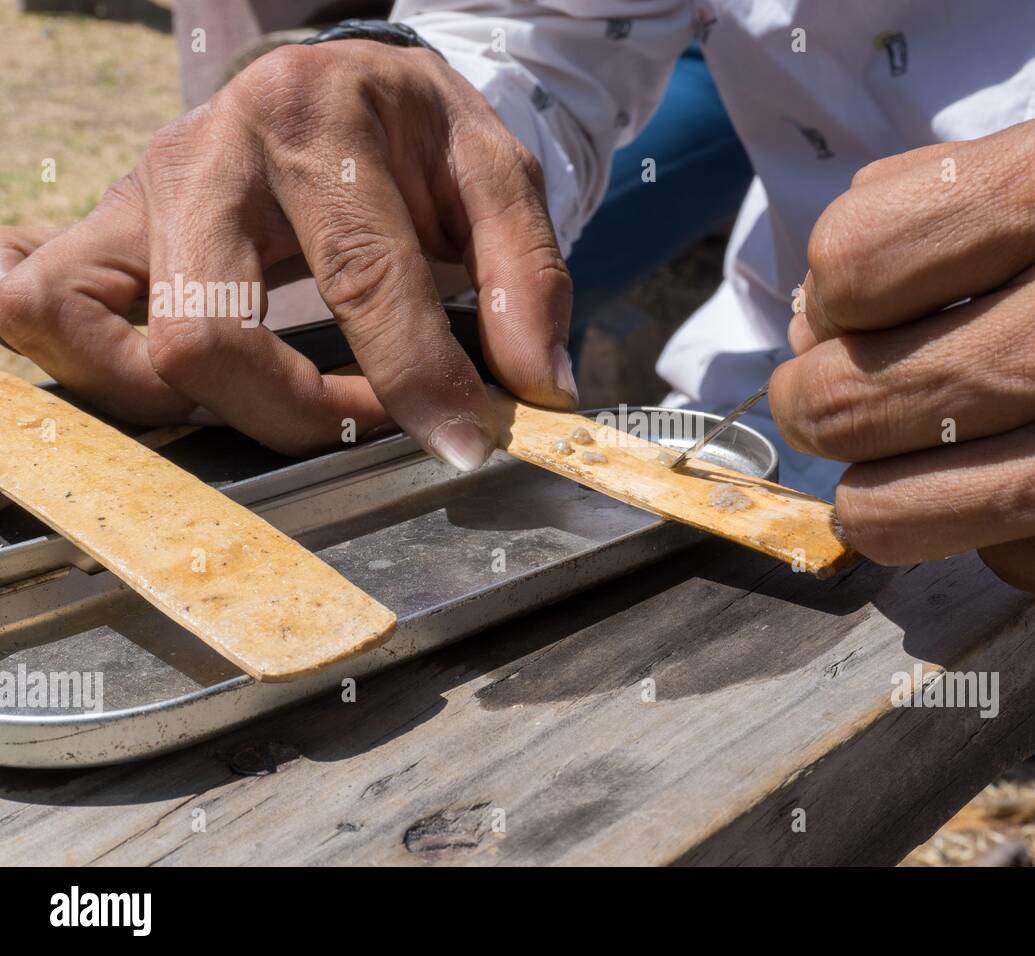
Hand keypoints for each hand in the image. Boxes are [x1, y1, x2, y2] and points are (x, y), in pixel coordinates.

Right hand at [0, 40, 576, 466]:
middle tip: (360, 417)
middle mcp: (206, 153)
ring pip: (81, 326)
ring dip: (179, 403)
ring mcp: (137, 193)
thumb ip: (527, 278)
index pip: (362, 280)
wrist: (344, 80)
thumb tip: (537, 388)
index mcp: (314, 122)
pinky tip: (169, 384)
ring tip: (267, 402)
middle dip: (293, 413)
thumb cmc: (419, 135)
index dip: (416, 383)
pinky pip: (40, 304)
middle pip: (206, 335)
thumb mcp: (496, 178)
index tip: (463, 445)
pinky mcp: (105, 228)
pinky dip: (89, 367)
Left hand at [771, 104, 1034, 620]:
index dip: (830, 295)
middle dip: (815, 400)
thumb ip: (917, 208)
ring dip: (874, 479)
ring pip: (877, 513)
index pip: (844, 267)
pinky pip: (973, 561)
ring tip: (923, 445)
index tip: (862, 309)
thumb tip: (807, 322)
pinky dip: (986, 521)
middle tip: (848, 393)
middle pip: (838, 402)